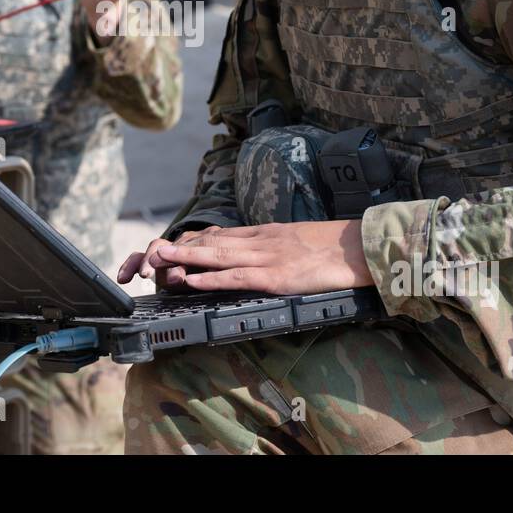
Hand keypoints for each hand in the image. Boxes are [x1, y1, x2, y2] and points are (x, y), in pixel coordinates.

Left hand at [116, 221, 374, 295]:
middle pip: (212, 241)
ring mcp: (266, 257)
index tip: (169, 246)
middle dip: (180, 247)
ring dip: (185, 258)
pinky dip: (212, 278)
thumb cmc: (334, 247)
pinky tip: (193, 279)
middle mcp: (260, 241)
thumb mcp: (296, 240)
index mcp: (265, 233)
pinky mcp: (277, 276)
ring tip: (159, 260)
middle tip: (151, 251)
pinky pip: (237, 276)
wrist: (361, 247)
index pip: (220, 234)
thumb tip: (255, 255)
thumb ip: (273, 246)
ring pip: (217, 255)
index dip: (192, 241)